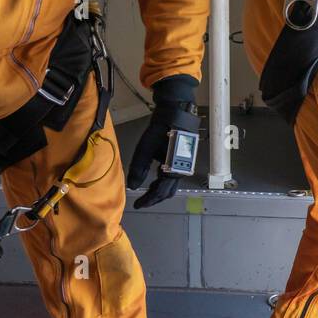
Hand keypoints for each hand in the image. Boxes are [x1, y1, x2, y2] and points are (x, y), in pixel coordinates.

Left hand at [127, 75, 200, 207]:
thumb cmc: (161, 129)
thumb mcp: (145, 149)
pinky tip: (156, 178)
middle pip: (168, 192)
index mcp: (174, 169)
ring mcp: (185, 164)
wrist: (177, 112)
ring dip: (159, 191)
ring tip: (147, 190)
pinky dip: (164, 182)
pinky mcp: (184, 159)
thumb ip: (138, 169)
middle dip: (155, 198)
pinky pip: (174, 177)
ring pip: (172, 185)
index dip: (148, 201)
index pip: (160, 192)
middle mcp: (182, 170)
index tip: (137, 205)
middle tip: (142, 200)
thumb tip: (132, 187)